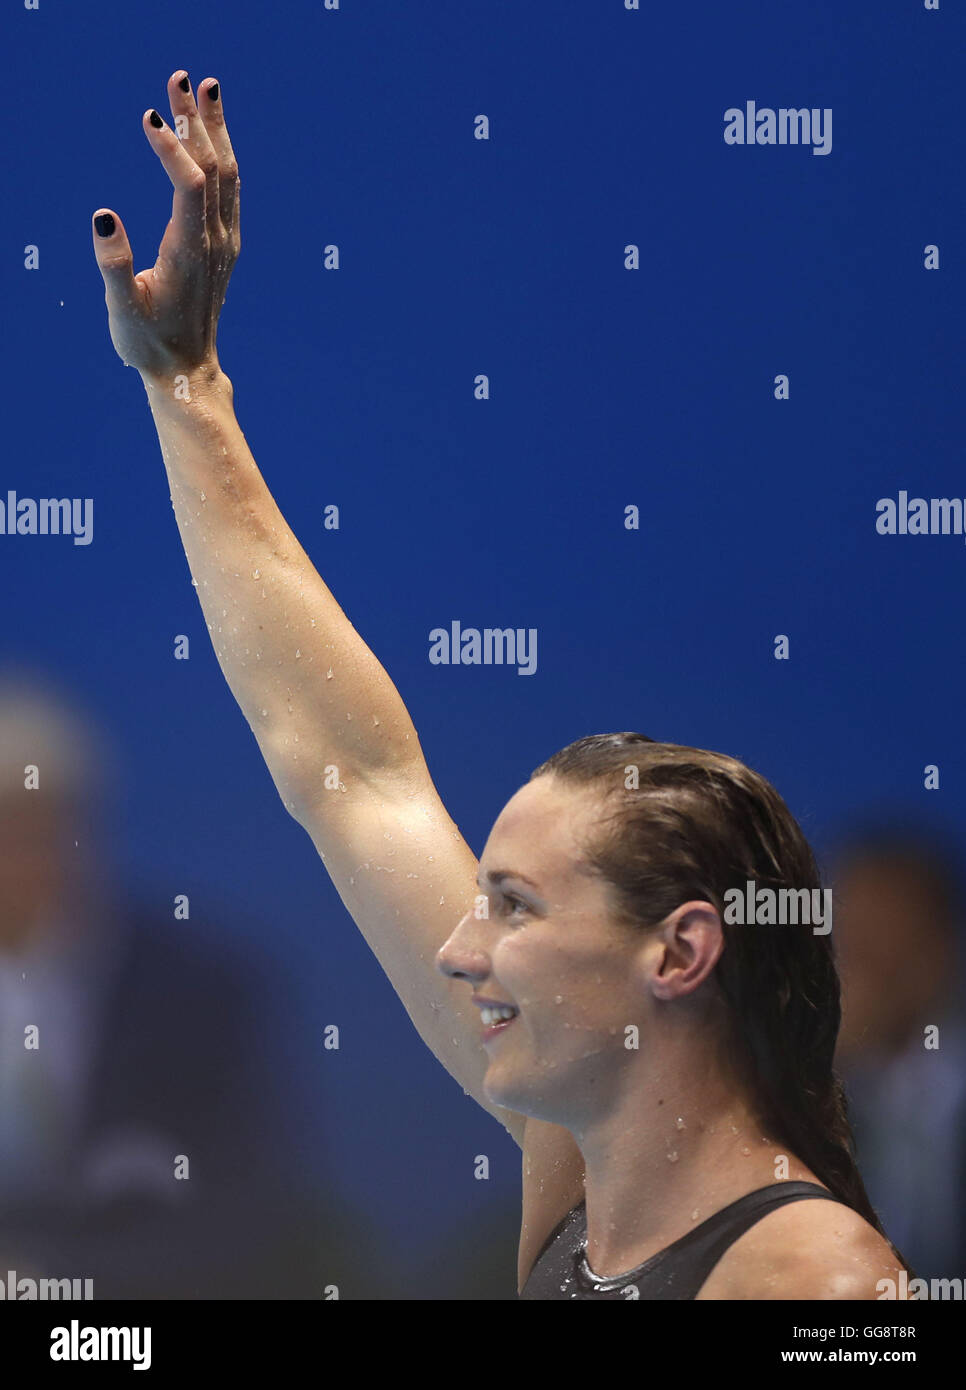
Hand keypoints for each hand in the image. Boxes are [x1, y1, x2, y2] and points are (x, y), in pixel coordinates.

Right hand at [92, 71, 239, 382]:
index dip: (172, 149)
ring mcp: (224, 242)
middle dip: (197, 121)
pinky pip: (229, 191)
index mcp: (190, 251)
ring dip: (215, 130)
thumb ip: (113, 265)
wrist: (186, 370)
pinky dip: (220, 155)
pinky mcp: (224, 246)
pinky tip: (209, 135)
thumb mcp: (123, 309)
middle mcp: (214, 241)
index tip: (150, 119)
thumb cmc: (149, 343)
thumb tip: (102, 216)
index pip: (190, 185)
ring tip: (203, 89)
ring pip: (228, 175)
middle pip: (214, 168)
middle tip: (180, 77)